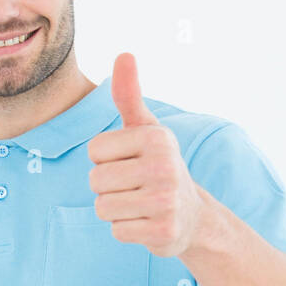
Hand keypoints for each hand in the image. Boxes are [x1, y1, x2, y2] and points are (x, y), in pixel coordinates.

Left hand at [87, 53, 203, 258]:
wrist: (192, 215)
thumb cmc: (157, 166)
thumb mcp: (145, 129)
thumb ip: (129, 95)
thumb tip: (124, 54)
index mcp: (156, 138)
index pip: (94, 150)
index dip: (105, 159)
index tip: (130, 162)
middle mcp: (165, 167)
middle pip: (95, 180)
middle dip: (107, 187)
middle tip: (134, 187)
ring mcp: (165, 201)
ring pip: (103, 207)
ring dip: (115, 209)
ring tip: (138, 204)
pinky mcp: (163, 232)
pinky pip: (117, 230)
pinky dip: (126, 229)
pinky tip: (146, 222)